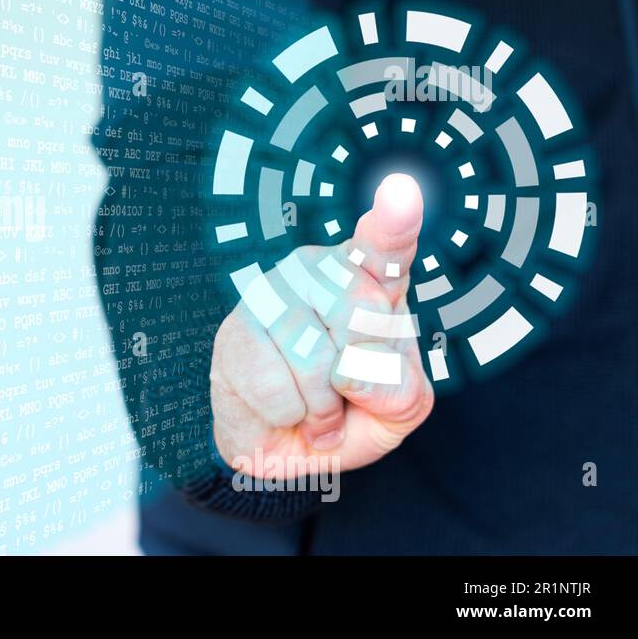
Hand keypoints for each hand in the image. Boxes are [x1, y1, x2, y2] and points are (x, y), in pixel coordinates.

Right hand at [210, 174, 433, 476]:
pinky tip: (286, 410)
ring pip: (316, 362)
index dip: (393, 221)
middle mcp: (318, 271)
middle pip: (361, 313)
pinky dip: (291, 417)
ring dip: (325, 409)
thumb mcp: (400, 405)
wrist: (288, 446)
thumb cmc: (350, 410)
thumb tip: (349, 372)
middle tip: (348, 390)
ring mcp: (272, 295)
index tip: (401, 192)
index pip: (384, 246)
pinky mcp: (236, 332)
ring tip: (317, 409)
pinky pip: (277, 389)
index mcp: (372, 278)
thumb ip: (400, 388)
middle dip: (364, 372)